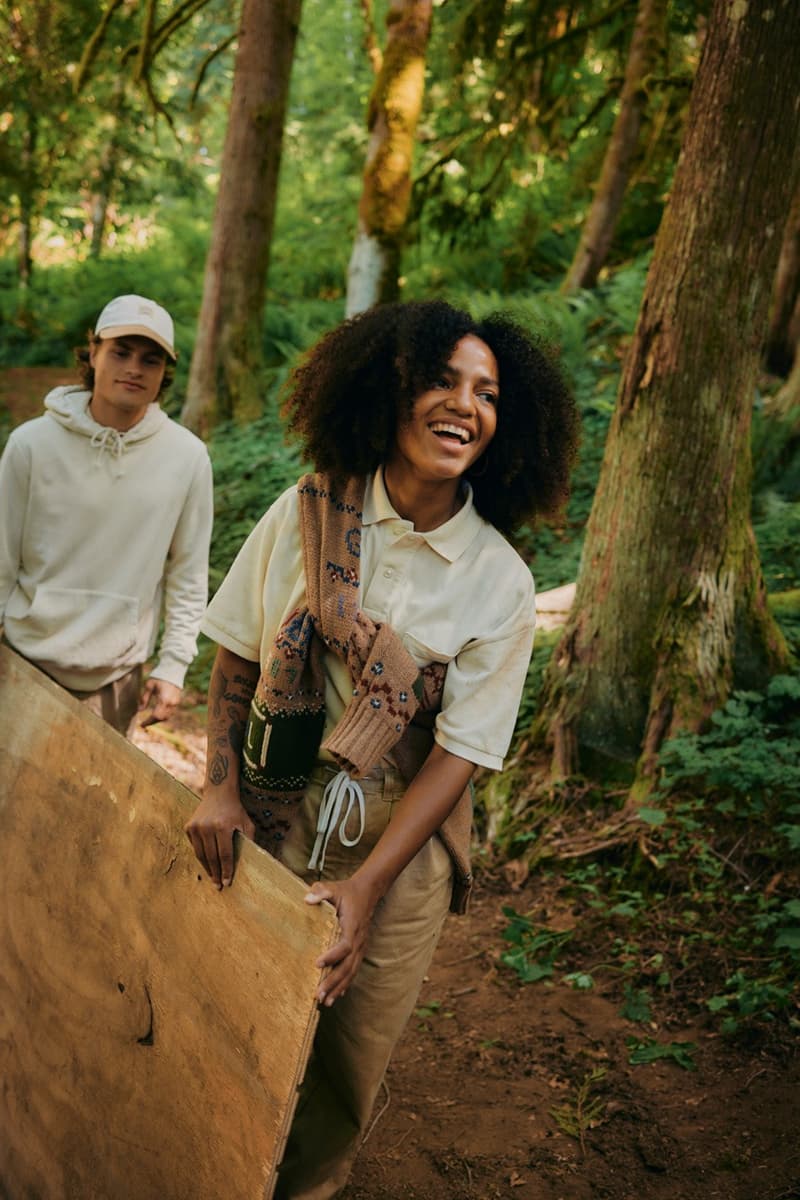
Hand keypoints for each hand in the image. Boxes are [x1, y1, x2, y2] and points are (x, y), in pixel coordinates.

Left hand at [138, 676, 181, 725]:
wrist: (173, 670)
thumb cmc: (159, 676)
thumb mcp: (149, 686)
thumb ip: (144, 699)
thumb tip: (139, 710)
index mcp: (164, 700)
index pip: (155, 716)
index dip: (148, 722)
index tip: (141, 725)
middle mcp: (171, 703)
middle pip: (162, 718)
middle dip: (153, 722)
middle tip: (144, 723)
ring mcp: (176, 703)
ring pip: (167, 716)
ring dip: (158, 719)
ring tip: (150, 719)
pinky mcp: (177, 701)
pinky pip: (170, 712)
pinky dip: (163, 715)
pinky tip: (157, 713)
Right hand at [185, 793, 255, 888]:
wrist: (219, 793)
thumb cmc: (236, 811)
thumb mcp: (247, 823)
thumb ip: (249, 841)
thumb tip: (251, 862)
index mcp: (223, 826)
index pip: (225, 854)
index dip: (226, 870)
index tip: (227, 883)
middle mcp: (207, 827)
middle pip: (211, 857)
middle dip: (216, 873)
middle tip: (218, 886)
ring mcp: (196, 826)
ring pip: (200, 854)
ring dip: (207, 868)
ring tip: (212, 878)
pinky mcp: (188, 827)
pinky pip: (195, 847)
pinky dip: (201, 856)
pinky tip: (207, 863)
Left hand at [304, 874, 378, 1005]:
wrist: (367, 892)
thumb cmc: (347, 891)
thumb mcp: (333, 887)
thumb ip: (321, 891)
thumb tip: (307, 899)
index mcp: (352, 925)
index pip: (344, 945)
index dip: (332, 956)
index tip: (316, 964)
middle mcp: (359, 940)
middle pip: (348, 965)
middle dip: (333, 982)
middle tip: (318, 995)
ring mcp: (361, 946)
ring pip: (351, 971)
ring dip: (339, 987)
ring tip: (326, 1002)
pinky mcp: (360, 950)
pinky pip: (353, 969)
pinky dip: (345, 983)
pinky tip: (337, 995)